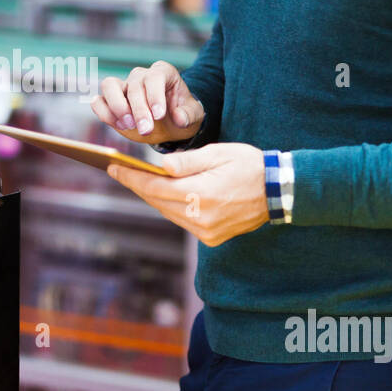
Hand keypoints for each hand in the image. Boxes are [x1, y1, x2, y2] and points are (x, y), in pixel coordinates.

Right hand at [91, 61, 204, 144]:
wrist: (170, 124)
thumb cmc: (181, 114)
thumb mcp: (193, 115)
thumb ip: (188, 115)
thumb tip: (179, 118)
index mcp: (163, 73)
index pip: (155, 77)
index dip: (155, 95)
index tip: (159, 115)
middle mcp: (141, 76)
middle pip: (134, 85)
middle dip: (139, 109)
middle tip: (146, 129)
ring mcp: (123, 87)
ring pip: (109, 85)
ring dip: (117, 106)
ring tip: (128, 125)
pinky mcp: (110, 101)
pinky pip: (98, 101)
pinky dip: (104, 113)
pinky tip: (119, 126)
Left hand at [106, 143, 269, 246]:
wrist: (279, 190)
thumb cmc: (249, 165)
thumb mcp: (218, 153)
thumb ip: (187, 161)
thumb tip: (159, 166)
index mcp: (201, 194)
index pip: (154, 187)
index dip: (131, 177)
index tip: (112, 167)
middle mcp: (201, 217)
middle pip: (157, 201)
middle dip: (137, 186)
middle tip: (119, 171)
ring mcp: (207, 231)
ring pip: (168, 213)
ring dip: (153, 197)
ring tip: (138, 180)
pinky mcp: (212, 237)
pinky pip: (182, 221)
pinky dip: (171, 207)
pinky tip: (164, 194)